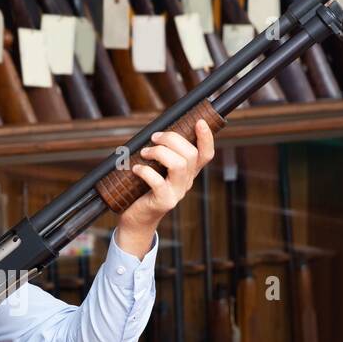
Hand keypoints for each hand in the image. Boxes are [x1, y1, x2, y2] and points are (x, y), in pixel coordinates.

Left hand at [114, 120, 214, 255]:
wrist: (137, 219)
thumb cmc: (143, 189)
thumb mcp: (157, 170)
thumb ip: (161, 154)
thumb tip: (154, 133)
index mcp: (188, 172)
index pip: (205, 154)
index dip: (206, 138)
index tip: (199, 122)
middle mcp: (186, 182)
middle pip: (191, 154)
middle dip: (171, 140)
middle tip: (154, 138)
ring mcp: (177, 193)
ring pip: (179, 165)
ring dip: (159, 152)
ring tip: (145, 152)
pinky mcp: (164, 201)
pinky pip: (158, 182)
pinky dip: (145, 171)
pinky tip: (136, 169)